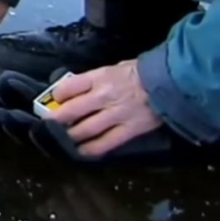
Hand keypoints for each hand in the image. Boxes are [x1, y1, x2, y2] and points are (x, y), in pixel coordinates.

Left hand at [48, 62, 164, 158]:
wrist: (168, 84)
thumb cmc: (137, 73)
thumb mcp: (110, 69)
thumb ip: (92, 81)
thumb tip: (72, 91)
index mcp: (98, 78)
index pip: (67, 88)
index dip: (56, 96)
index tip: (53, 101)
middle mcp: (103, 96)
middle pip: (71, 111)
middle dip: (57, 120)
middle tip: (50, 124)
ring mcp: (116, 115)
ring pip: (86, 130)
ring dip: (71, 136)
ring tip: (65, 138)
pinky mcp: (129, 130)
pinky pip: (106, 143)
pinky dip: (91, 149)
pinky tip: (82, 151)